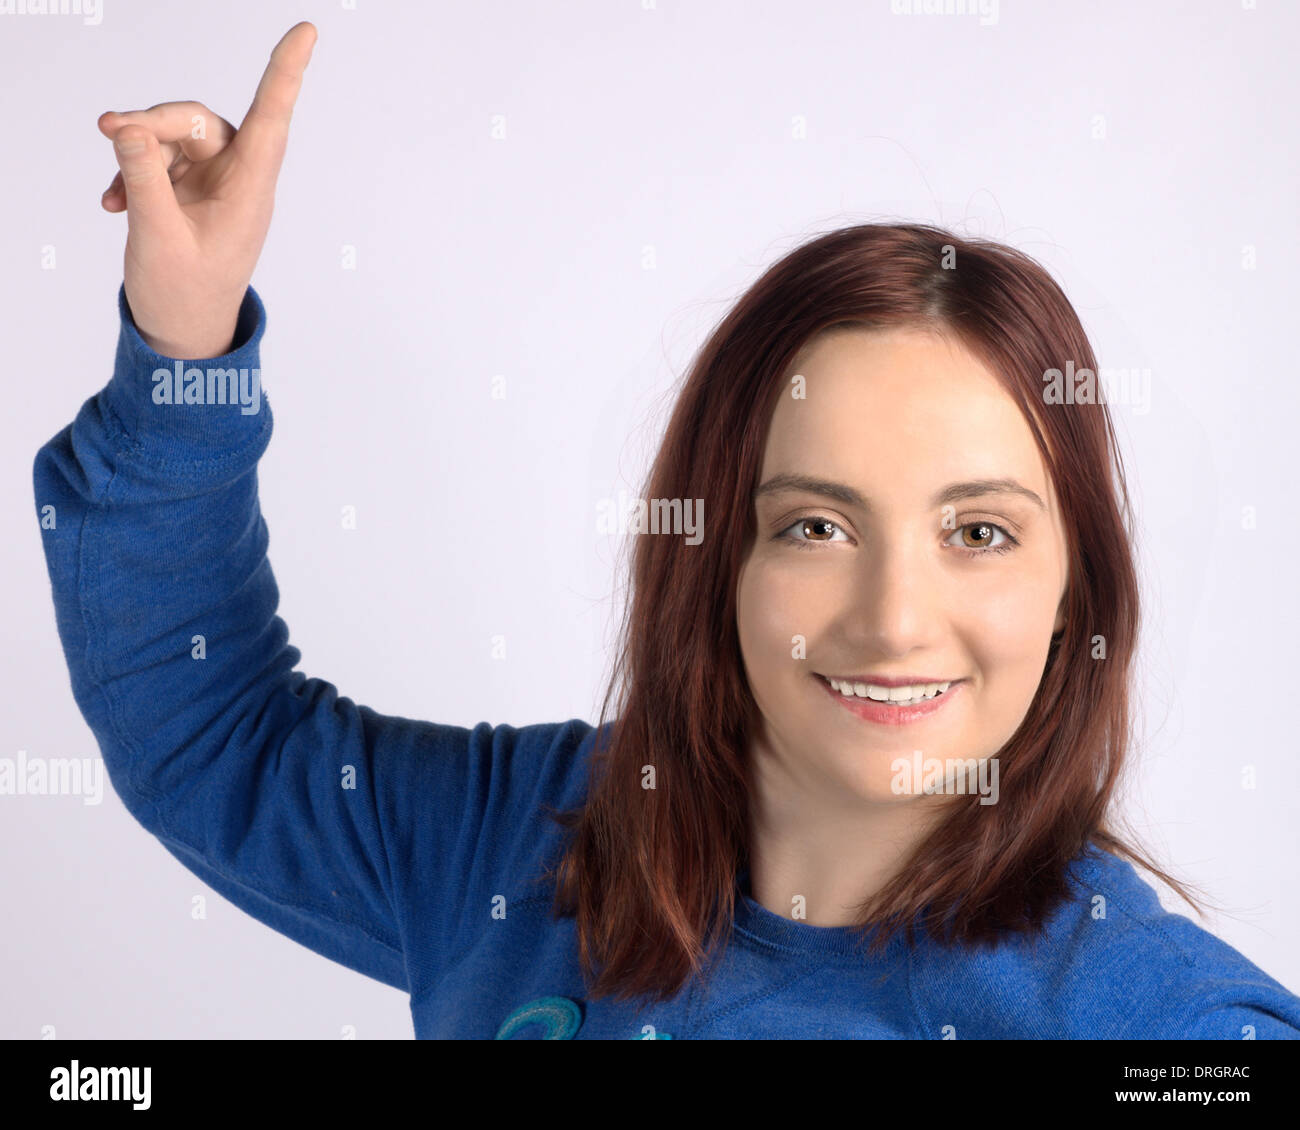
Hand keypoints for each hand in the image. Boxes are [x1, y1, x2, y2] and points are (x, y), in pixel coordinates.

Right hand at [98, 21, 316, 358]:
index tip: (307, 32)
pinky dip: (132, 173)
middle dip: (153, 124)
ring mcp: (216, 185)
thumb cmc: (184, 294)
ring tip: (111, 195)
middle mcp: (240, 181)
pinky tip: (112, 202)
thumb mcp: (156, 237)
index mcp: (251, 193)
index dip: (285, 74)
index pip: (271, 121)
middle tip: (108, 130)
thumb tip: (128, 128)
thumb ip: (143, 179)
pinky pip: (159, 160)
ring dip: (136, 155)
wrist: (184, 336)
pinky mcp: (193, 191)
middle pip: (199, 121)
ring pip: (174, 138)